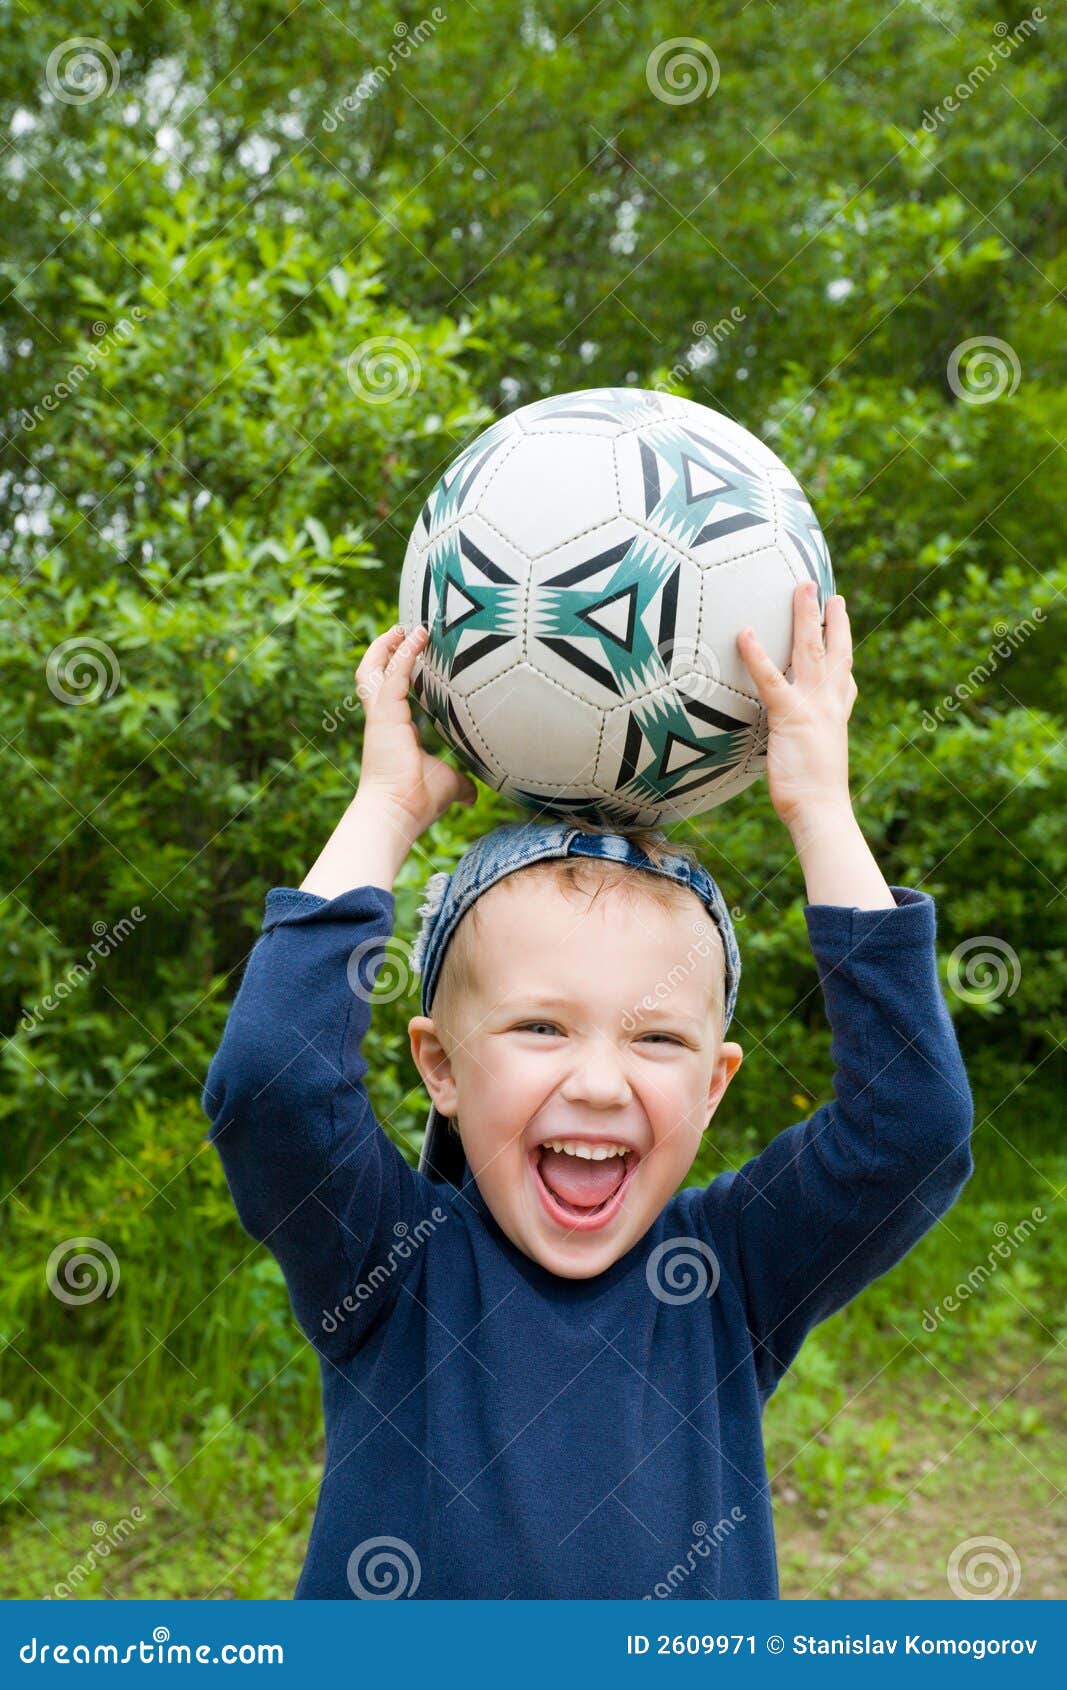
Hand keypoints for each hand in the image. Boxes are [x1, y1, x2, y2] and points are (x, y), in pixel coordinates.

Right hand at [354, 623, 477, 834]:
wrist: (397, 812)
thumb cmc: (418, 801)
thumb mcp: (447, 784)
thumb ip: (461, 783)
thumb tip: (474, 795)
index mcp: (394, 730)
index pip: (391, 691)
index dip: (398, 670)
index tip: (413, 653)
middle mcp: (383, 719)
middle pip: (373, 673)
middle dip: (385, 650)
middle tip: (403, 630)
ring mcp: (380, 715)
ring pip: (374, 668)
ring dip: (387, 645)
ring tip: (406, 627)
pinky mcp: (384, 713)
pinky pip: (393, 673)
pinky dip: (405, 652)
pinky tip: (419, 636)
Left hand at [736, 581, 857, 831]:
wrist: (821, 811)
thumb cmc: (814, 797)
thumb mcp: (814, 761)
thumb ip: (805, 744)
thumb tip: (789, 746)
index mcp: (835, 715)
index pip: (844, 678)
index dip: (843, 650)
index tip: (842, 628)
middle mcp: (829, 703)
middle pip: (834, 650)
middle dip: (831, 618)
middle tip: (828, 591)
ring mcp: (812, 705)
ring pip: (810, 649)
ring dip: (806, 615)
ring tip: (802, 586)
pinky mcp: (790, 715)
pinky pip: (770, 678)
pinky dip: (757, 654)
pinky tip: (744, 633)